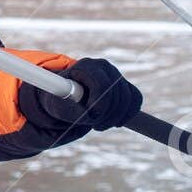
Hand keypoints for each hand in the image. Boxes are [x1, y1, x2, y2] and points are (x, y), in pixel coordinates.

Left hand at [18, 57, 142, 135]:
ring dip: (116, 118)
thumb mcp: (55, 106)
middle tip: (93, 125)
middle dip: (107, 114)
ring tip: (99, 124)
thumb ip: (67, 109)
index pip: (102, 85)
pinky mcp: (124, 85)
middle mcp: (103, 66)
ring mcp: (115, 75)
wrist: (65, 98)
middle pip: (117, 93)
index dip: (100, 104)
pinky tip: (114, 121)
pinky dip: (128, 114)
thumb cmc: (58, 100)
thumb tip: (87, 115)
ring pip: (129, 98)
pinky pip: (136, 99)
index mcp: (86, 66)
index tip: (91, 117)